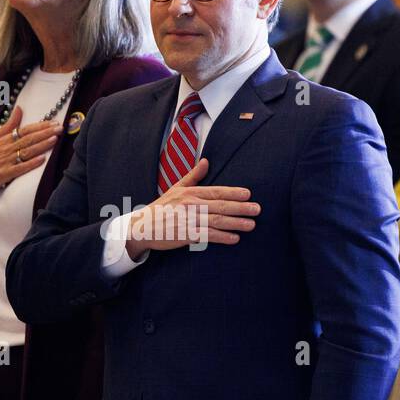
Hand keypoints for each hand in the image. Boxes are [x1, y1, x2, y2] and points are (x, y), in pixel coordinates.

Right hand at [0, 107, 60, 211]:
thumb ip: (8, 125)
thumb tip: (19, 109)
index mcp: (2, 140)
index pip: (24, 130)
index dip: (40, 126)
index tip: (54, 122)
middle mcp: (4, 149)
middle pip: (28, 139)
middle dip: (45, 133)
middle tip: (60, 128)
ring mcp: (4, 162)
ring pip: (26, 152)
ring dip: (41, 145)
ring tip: (55, 139)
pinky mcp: (2, 175)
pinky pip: (19, 168)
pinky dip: (31, 164)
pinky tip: (42, 160)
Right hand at [124, 158, 259, 260]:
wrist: (141, 228)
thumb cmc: (161, 208)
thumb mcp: (176, 189)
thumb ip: (193, 176)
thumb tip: (206, 161)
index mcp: (189, 193)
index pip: (216, 191)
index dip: (233, 192)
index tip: (248, 194)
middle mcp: (190, 205)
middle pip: (220, 206)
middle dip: (241, 208)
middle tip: (257, 209)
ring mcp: (187, 220)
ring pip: (216, 221)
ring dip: (236, 223)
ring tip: (251, 225)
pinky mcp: (185, 235)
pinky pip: (207, 236)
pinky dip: (222, 237)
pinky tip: (234, 239)